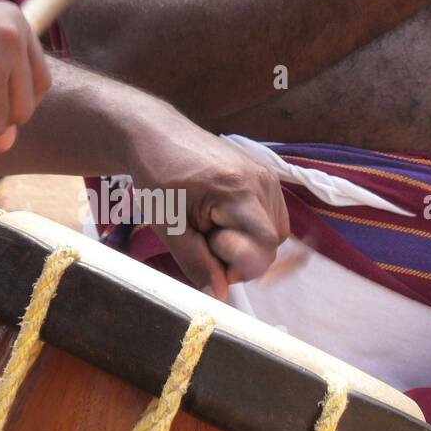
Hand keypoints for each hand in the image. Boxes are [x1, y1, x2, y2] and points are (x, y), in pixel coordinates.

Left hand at [124, 111, 288, 299]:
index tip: (207, 248)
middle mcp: (262, 181)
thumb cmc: (157, 179)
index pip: (263, 249)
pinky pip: (273, 216)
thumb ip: (195, 263)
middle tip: (205, 236)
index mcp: (238, 191)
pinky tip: (223, 217)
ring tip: (212, 224)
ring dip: (247, 241)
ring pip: (275, 233)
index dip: (237, 263)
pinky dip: (252, 227)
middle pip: (271, 244)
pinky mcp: (266, 175)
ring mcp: (267, 175)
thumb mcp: (170, 227)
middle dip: (240, 254)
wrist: (155, 135)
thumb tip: (217, 296)